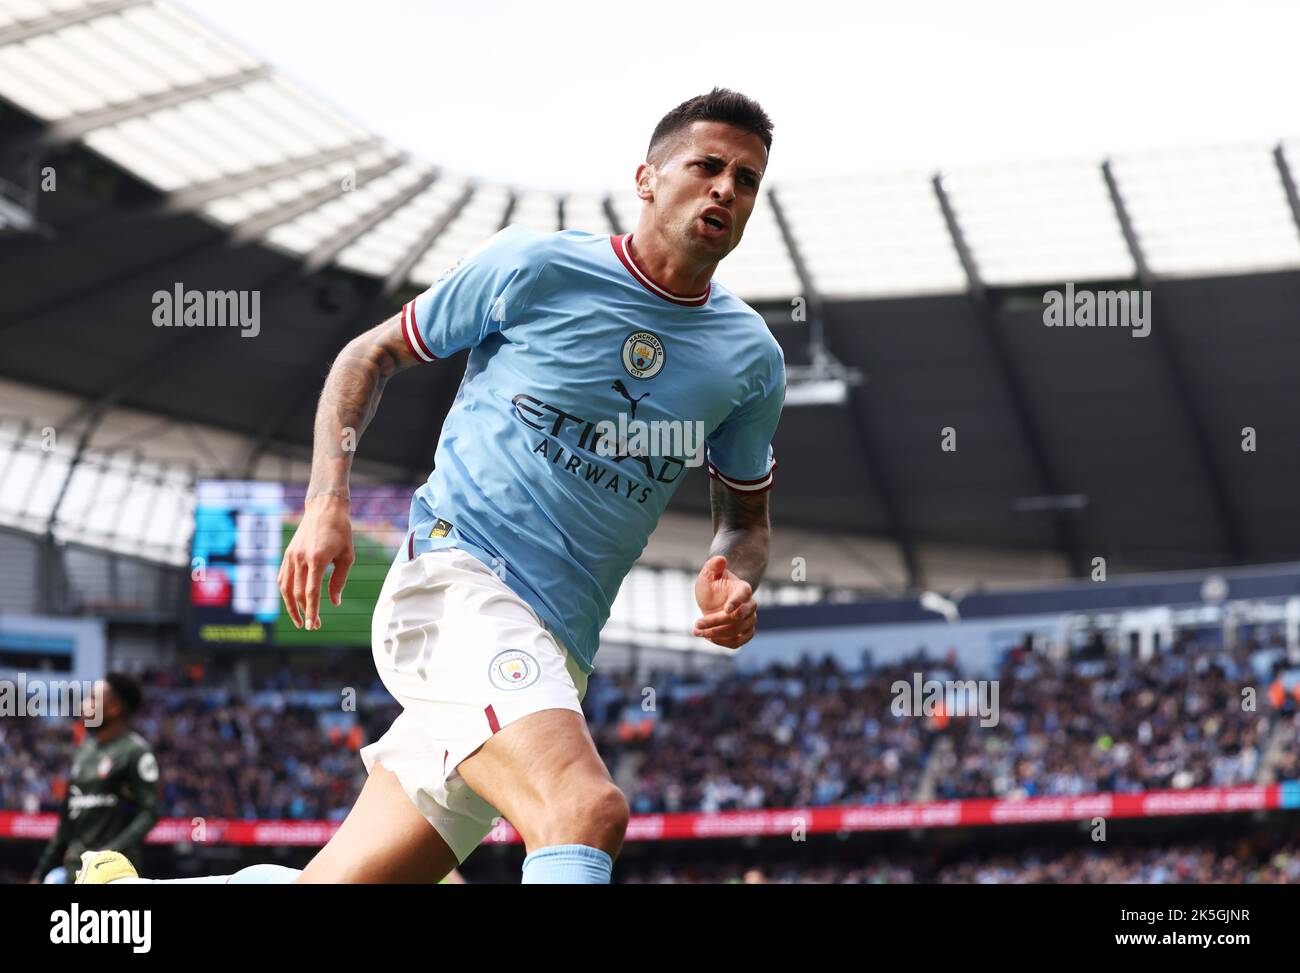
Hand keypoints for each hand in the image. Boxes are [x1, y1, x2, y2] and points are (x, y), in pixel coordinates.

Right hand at [278, 494, 354, 630]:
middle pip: (297, 593)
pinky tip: (292, 601)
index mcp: (317, 559)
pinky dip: (285, 592)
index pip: (310, 592)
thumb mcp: (347, 556)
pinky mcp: (288, 554)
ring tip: (299, 619)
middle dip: (304, 612)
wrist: (325, 509)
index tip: (312, 626)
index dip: (311, 611)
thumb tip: (334, 602)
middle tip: (313, 626)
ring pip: (285, 588)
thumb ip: (339, 580)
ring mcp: (291, 556)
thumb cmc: (341, 532)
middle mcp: (300, 558)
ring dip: (291, 606)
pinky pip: (282, 578)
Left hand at [692, 555, 757, 649]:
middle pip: (739, 617)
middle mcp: (750, 605)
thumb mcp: (708, 574)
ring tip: (698, 631)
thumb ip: (713, 566)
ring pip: (737, 631)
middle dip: (717, 621)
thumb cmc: (712, 585)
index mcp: (743, 589)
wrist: (715, 600)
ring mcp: (750, 620)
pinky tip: (708, 638)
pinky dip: (724, 643)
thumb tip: (720, 559)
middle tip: (697, 623)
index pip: (744, 595)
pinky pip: (738, 642)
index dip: (736, 602)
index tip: (726, 609)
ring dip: (716, 634)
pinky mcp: (745, 633)